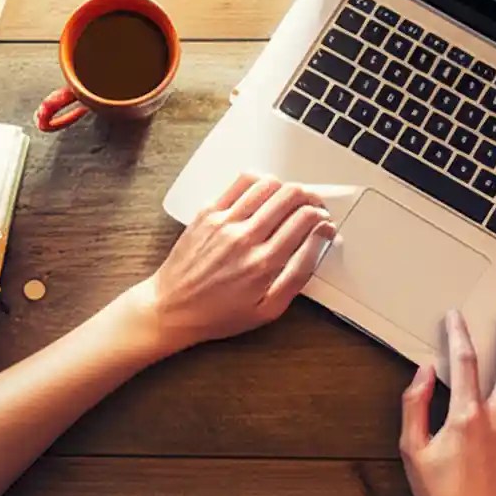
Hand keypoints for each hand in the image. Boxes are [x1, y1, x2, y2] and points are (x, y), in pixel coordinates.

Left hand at [127, 173, 337, 353]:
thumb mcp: (267, 309)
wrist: (171, 308)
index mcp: (263, 263)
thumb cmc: (217, 314)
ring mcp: (224, 221)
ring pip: (268, 184)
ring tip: (289, 200)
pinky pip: (240, 182)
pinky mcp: (207, 213)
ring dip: (285, 188)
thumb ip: (298, 274)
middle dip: (310, 198)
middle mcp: (244, 237)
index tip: (323, 222)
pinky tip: (263, 193)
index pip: (305, 220)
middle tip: (313, 207)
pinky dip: (258, 182)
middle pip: (290, 195)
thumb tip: (319, 241)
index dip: (321, 217)